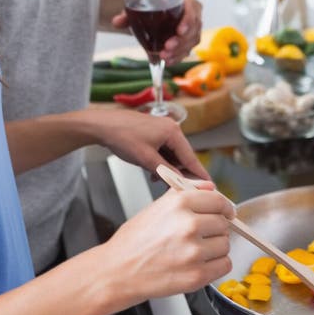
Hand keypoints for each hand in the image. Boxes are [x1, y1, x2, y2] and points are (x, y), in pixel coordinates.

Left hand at [92, 108, 209, 179]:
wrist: (103, 126)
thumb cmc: (123, 137)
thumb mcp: (146, 159)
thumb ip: (166, 171)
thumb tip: (181, 182)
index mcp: (172, 132)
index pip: (190, 157)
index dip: (199, 173)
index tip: (210, 185)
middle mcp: (170, 128)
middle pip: (182, 156)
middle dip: (180, 173)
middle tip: (181, 189)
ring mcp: (161, 130)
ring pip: (172, 155)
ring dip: (168, 169)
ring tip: (160, 181)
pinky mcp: (153, 133)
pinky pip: (163, 151)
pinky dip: (160, 162)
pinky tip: (153, 172)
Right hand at [104, 186, 232, 302]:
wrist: (118, 271)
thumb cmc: (134, 241)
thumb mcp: (157, 207)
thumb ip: (185, 194)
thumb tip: (209, 187)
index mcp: (179, 203)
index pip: (218, 200)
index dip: (225, 207)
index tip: (226, 212)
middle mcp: (189, 225)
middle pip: (223, 223)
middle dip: (216, 229)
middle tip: (202, 234)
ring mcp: (194, 251)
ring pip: (225, 245)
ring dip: (215, 248)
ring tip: (196, 250)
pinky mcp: (196, 276)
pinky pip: (224, 265)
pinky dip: (216, 265)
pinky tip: (200, 263)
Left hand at [111, 0, 202, 65]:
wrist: (152, 9)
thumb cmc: (150, 2)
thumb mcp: (140, 3)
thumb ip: (127, 13)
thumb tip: (116, 22)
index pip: (191, 6)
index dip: (188, 19)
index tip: (179, 31)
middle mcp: (193, 8)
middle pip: (194, 26)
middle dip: (182, 40)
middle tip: (167, 47)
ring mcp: (194, 24)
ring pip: (192, 39)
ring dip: (180, 50)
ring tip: (165, 56)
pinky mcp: (190, 37)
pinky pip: (188, 48)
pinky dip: (179, 56)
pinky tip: (169, 61)